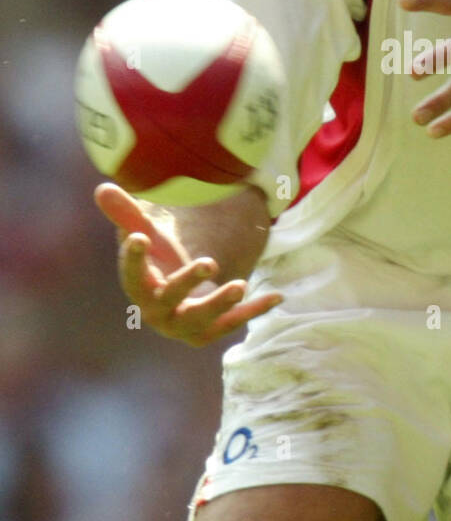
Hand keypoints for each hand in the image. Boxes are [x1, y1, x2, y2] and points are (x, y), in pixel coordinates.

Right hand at [95, 183, 282, 347]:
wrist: (176, 300)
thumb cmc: (158, 261)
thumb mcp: (146, 236)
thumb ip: (127, 214)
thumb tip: (103, 188)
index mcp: (140, 288)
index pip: (131, 276)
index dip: (133, 258)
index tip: (139, 236)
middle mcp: (158, 313)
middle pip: (169, 300)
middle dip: (187, 282)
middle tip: (210, 261)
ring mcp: (185, 326)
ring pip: (202, 319)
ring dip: (221, 302)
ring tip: (241, 284)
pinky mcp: (210, 332)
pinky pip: (233, 322)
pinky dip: (255, 310)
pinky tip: (277, 295)